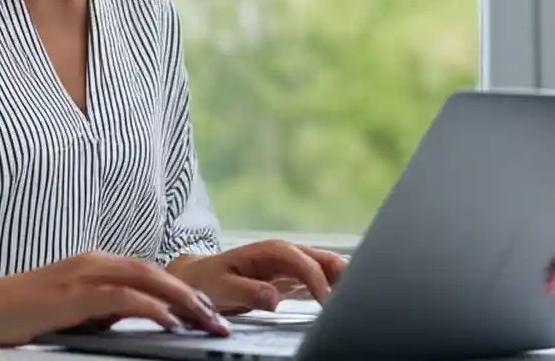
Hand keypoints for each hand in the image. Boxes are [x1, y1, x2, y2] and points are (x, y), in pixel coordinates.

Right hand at [0, 251, 230, 346]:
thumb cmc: (25, 311)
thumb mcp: (75, 310)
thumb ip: (105, 310)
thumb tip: (138, 320)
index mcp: (97, 265)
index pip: (151, 274)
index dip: (183, 291)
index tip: (207, 313)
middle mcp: (96, 262)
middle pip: (158, 273)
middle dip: (194, 296)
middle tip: (220, 319)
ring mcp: (85, 274)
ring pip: (147, 279)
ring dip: (182, 300)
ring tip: (207, 321)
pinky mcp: (75, 292)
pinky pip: (123, 297)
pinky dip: (151, 307)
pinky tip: (170, 320)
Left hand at [167, 240, 347, 314]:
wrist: (198, 278)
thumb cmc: (207, 281)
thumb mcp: (222, 287)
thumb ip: (248, 291)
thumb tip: (274, 297)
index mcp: (269, 251)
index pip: (302, 262)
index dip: (317, 280)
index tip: (327, 301)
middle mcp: (285, 254)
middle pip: (323, 259)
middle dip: (343, 274)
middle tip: (355, 298)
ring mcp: (291, 267)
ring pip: (327, 269)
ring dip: (343, 282)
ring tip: (355, 302)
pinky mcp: (293, 280)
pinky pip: (321, 282)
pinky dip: (335, 290)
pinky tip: (343, 304)